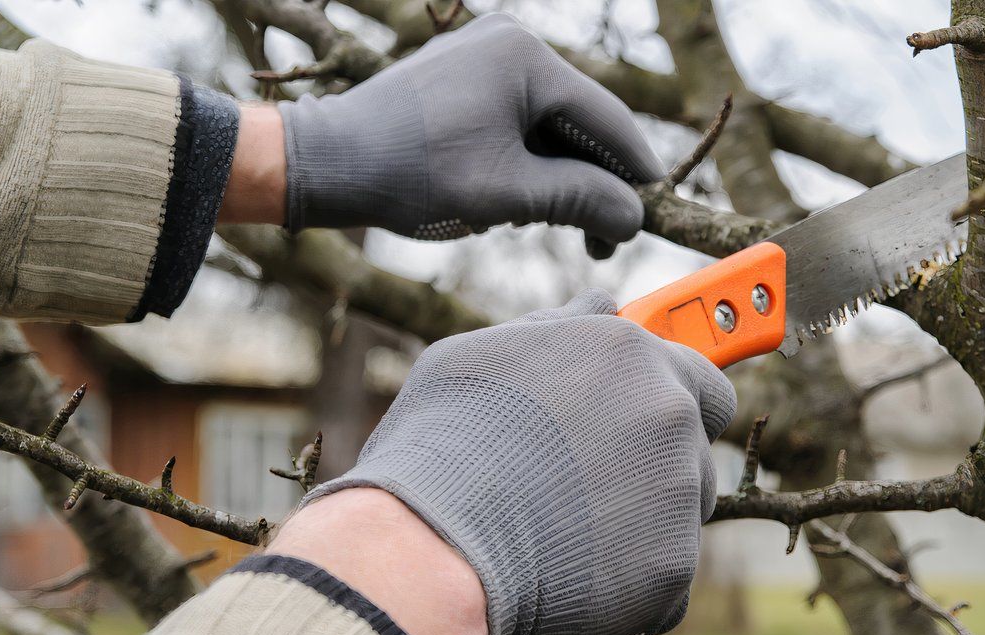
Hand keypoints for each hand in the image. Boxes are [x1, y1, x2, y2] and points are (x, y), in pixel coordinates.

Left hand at [277, 14, 662, 257]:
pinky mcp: (464, 77)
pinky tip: (522, 200)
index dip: (636, 172)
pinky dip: (530, 160)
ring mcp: (484, 55)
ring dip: (561, 175)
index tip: (657, 215)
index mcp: (524, 57)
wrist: (327, 163)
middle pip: (580, 120)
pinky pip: (519, 118)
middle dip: (592, 181)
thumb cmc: (411, 173)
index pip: (607, 118)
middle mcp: (509, 42)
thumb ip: (580, 200)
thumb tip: (635, 216)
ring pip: (551, 124)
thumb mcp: (508, 195)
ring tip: (550, 223)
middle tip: (599, 241)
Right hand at [301, 289, 736, 634]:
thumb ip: (556, 327)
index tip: (645, 423)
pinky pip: (667, 579)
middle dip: (661, 463)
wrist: (427, 550)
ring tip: (563, 535)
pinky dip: (630, 587)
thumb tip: (601, 304)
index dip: (672, 399)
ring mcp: (677, 491)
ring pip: (682, 512)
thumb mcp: (480, 358)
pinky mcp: (672, 566)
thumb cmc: (438, 448)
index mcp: (627, 354)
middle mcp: (667, 413)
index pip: (697, 373)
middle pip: (696, 444)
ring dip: (644, 524)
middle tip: (593, 487)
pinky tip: (569, 580)